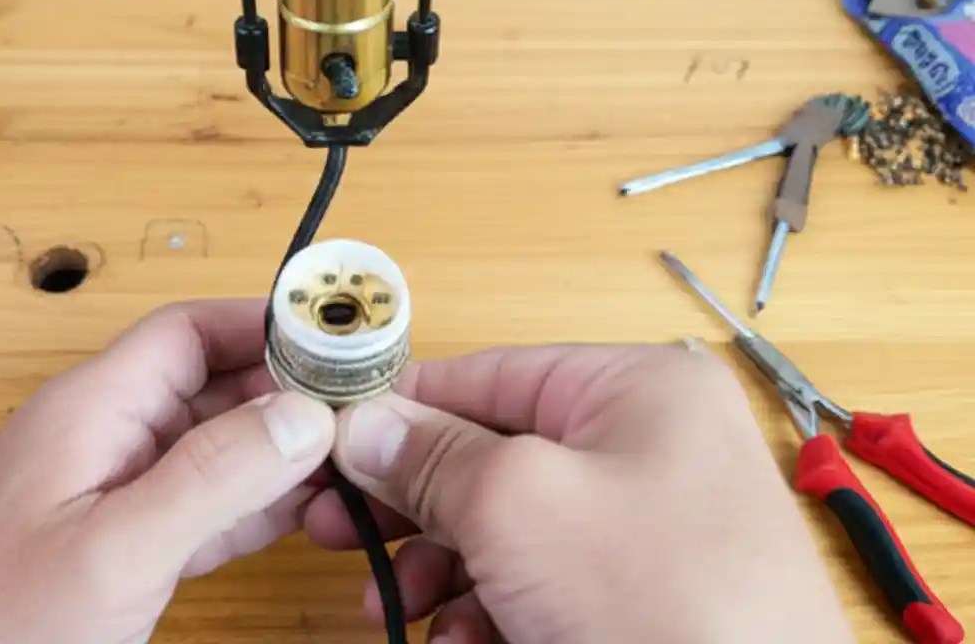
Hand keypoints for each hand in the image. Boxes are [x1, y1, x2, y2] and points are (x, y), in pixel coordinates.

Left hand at [0, 299, 334, 643]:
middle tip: (369, 411)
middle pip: (213, 385)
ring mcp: (114, 492)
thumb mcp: (113, 549)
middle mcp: (105, 437)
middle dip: (290, 393)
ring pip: (217, 447)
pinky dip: (257, 505)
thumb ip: (211, 478)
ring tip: (355, 461)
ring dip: (282, 452)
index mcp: (91, 409)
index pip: (191, 332)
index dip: (266, 325)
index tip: (341, 340)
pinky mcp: (123, 542)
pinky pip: (204, 504)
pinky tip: (305, 512)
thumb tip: (301, 412)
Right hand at [306, 343, 855, 643]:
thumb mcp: (516, 507)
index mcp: (638, 390)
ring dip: (438, 569)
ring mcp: (649, 528)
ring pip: (508, 530)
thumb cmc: (664, 604)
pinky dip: (487, 612)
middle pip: (490, 457)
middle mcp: (648, 448)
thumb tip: (364, 425)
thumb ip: (429, 456)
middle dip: (409, 504)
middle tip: (334, 529)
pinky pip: (542, 586)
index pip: (489, 375)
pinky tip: (456, 643)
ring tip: (391, 604)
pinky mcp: (644, 598)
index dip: (400, 406)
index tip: (328, 436)